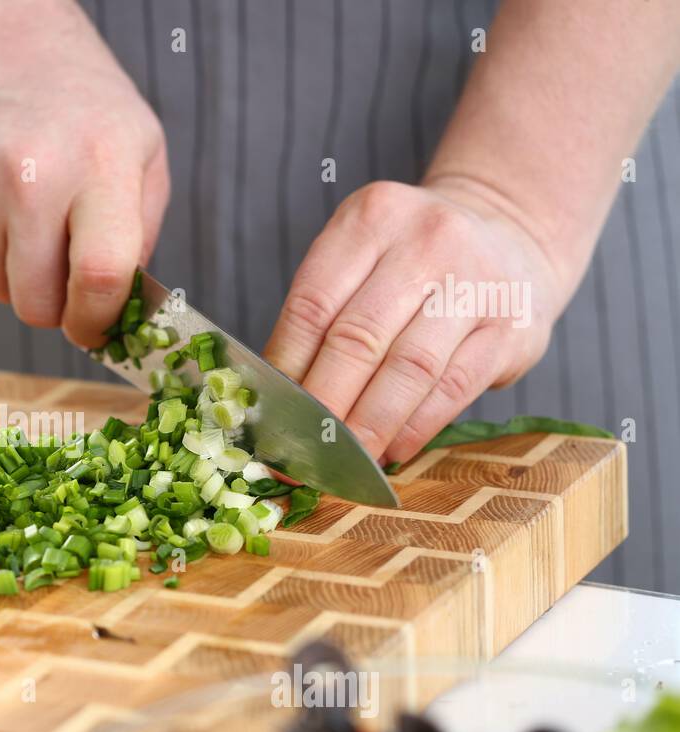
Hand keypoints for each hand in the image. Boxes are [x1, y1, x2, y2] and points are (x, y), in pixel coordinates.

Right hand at [0, 0, 168, 347]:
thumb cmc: (79, 103)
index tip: (96, 327)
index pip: (100, 276)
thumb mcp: (140, 149)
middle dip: (55, 305)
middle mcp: (30, 176)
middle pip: (37, 302)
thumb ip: (140, 234)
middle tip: (62, 272)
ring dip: (14, 278)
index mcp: (98, 165)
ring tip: (28, 225)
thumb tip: (120, 310)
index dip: (98, 320)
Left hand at [263, 179, 569, 465]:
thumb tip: (277, 400)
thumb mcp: (364, 259)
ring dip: (368, 426)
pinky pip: (452, 388)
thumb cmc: (414, 263)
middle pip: (357, 339)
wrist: (512, 237)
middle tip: (299, 452)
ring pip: (408, 369)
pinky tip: (391, 450)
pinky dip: (415, 427)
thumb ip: (324, 316)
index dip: (286, 369)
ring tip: (341, 461)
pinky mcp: (511, 329)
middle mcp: (427, 242)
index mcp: (371, 219)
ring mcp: (476, 283)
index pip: (313, 305)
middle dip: (323, 406)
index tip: (268, 417)